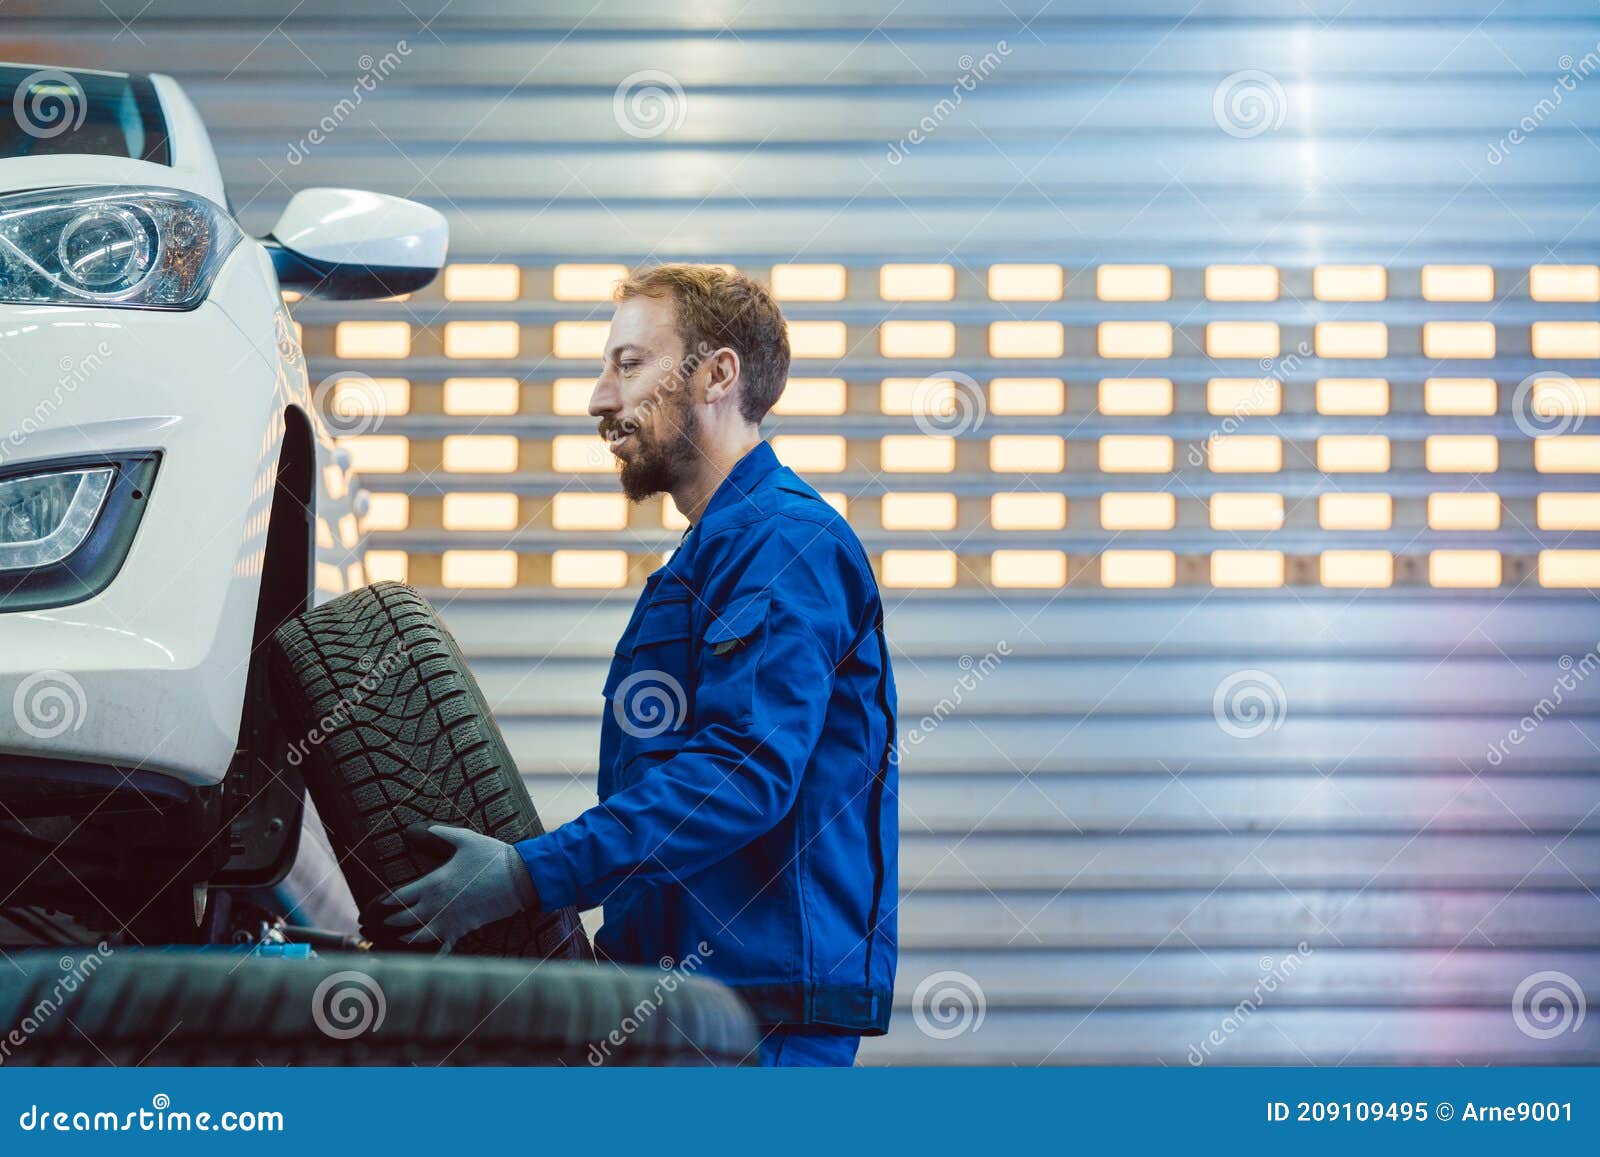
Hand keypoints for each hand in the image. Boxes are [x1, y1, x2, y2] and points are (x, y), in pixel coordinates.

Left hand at [370, 824, 538, 946]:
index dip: (387, 902)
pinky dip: (433, 952)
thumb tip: (426, 828)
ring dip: (406, 937)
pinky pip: (442, 946)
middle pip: (403, 919)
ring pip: (418, 936)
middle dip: (391, 921)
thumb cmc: (492, 857)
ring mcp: (448, 920)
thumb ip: (443, 833)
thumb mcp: (466, 839)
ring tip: (401, 936)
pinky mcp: (463, 930)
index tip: (380, 903)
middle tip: (384, 921)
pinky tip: (428, 954)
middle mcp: (436, 905)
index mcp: (433, 883)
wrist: (518, 878)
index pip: (399, 897)